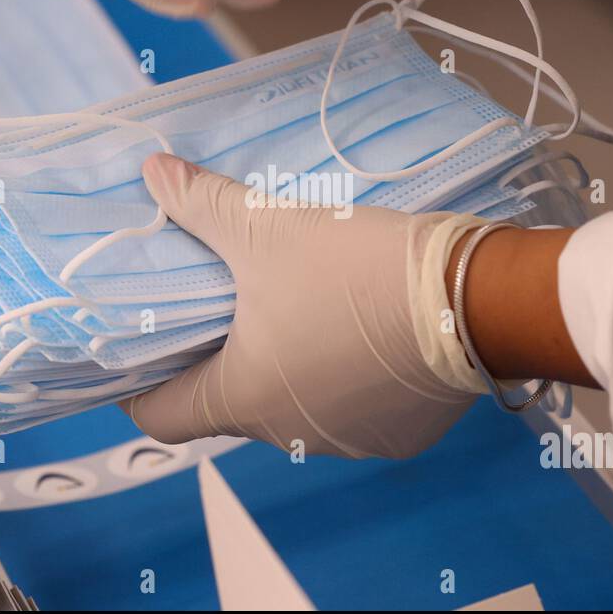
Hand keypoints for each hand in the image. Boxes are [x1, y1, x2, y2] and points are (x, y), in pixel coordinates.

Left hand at [123, 153, 478, 458]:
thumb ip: (203, 204)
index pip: (160, 416)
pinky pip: (354, 409)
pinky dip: (346, 377)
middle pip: (231, 404)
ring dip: (290, 366)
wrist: (475, 298)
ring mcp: (350, 441)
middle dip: (224, 357)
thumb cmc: (356, 270)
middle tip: (225, 304)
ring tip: (299, 307)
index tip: (137, 355)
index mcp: (243, 399)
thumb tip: (152, 172)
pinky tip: (360, 330)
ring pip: (296, 406)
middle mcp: (289, 435)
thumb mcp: (269, 229)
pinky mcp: (400, 436)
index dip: (138, 387)